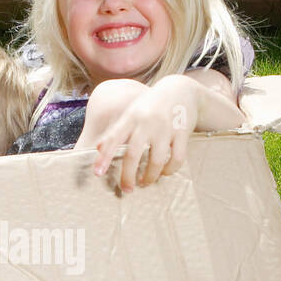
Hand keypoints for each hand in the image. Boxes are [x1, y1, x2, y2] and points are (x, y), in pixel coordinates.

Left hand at [90, 77, 195, 191]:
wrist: (181, 90)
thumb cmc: (150, 105)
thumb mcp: (132, 112)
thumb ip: (117, 130)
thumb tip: (98, 148)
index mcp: (131, 116)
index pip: (114, 138)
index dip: (104, 156)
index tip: (97, 173)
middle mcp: (147, 122)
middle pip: (133, 154)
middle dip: (128, 176)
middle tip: (126, 189)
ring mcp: (166, 127)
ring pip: (156, 161)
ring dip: (149, 177)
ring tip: (144, 183)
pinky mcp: (183, 133)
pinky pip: (177, 159)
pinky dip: (169, 170)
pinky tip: (164, 173)